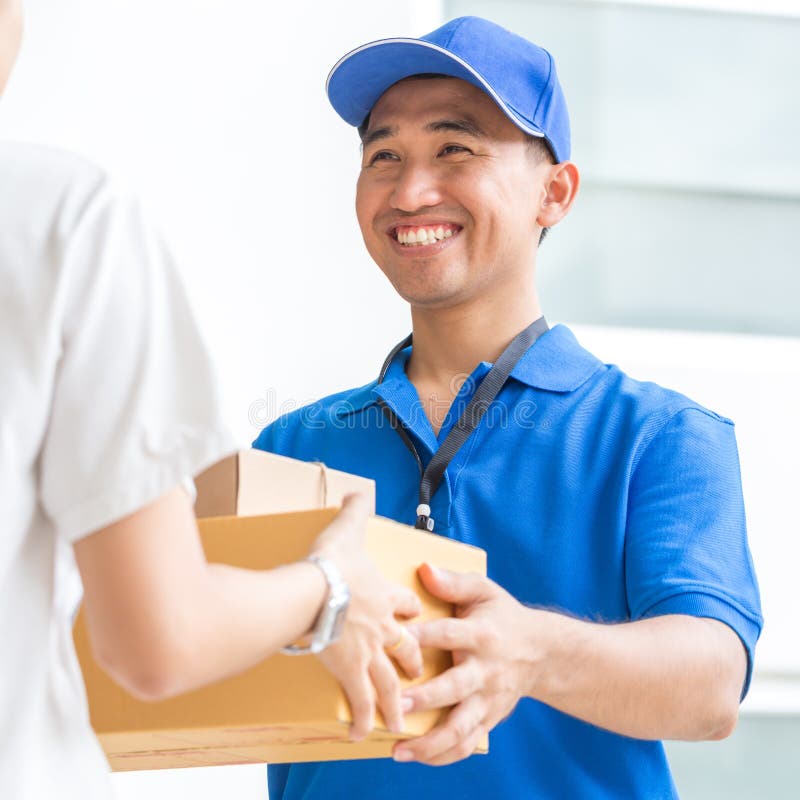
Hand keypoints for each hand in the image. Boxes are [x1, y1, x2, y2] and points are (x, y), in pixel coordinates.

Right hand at [310, 494, 423, 739]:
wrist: (313, 592)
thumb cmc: (330, 562)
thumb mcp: (348, 529)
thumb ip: (355, 510)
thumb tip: (357, 491)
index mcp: (383, 596)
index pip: (405, 606)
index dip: (410, 612)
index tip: (414, 619)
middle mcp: (382, 627)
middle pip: (405, 647)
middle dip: (413, 661)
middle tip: (418, 673)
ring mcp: (368, 651)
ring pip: (389, 681)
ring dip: (396, 701)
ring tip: (402, 722)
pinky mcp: (349, 669)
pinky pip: (360, 700)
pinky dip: (362, 718)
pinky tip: (360, 735)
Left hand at [393, 564, 530, 765]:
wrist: (542, 652)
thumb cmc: (502, 616)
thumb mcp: (484, 591)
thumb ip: (454, 581)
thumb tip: (424, 569)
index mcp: (482, 634)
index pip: (450, 634)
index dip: (423, 636)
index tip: (397, 638)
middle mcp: (486, 670)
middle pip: (455, 687)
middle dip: (426, 699)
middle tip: (398, 705)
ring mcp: (488, 699)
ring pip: (461, 727)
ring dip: (430, 741)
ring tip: (399, 749)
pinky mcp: (489, 719)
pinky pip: (467, 743)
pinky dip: (443, 755)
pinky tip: (416, 757)